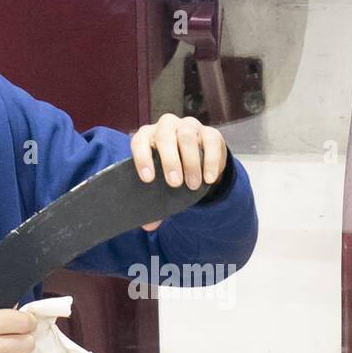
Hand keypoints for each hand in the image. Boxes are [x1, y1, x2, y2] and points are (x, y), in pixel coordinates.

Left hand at [130, 113, 227, 230]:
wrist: (198, 158)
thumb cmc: (172, 170)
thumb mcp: (161, 183)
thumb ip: (155, 201)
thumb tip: (149, 226)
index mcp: (148, 136)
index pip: (140, 141)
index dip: (142, 158)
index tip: (148, 179)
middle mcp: (167, 126)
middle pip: (165, 136)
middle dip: (169, 160)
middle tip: (175, 184)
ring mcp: (189, 126)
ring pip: (187, 136)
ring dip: (190, 162)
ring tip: (193, 185)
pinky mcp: (210, 132)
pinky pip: (211, 141)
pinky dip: (211, 161)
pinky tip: (210, 178)